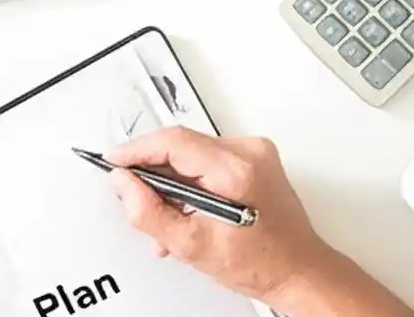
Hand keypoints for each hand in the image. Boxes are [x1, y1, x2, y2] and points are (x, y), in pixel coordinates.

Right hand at [106, 127, 326, 300]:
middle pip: (181, 145)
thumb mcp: (192, 246)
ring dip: (172, 180)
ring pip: (192, 153)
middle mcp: (249, 152)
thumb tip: (123, 185)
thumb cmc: (261, 264)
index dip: (136, 150)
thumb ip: (150, 213)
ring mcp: (255, 152)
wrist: (298, 271)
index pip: (173, 142)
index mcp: (236, 170)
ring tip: (169, 215)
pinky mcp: (256, 158)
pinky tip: (188, 207)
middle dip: (154, 172)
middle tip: (137, 197)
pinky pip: (208, 159)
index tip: (115, 161)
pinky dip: (191, 180)